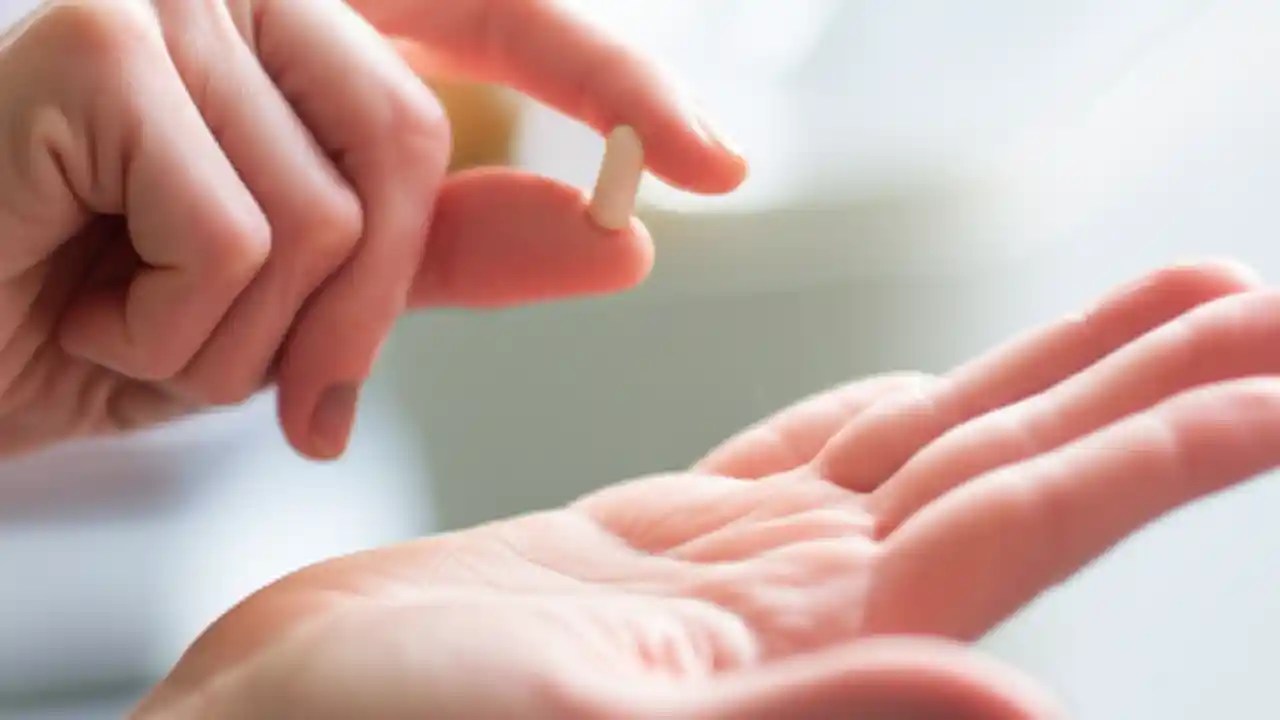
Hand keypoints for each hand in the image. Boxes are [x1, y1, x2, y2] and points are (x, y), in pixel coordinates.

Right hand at [0, 0, 743, 457]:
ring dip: (258, 331)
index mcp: (303, 25)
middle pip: (410, 142)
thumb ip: (458, 255)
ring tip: (147, 324)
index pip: (497, 17)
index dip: (610, 84)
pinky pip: (243, 231)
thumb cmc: (108, 313)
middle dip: (360, 305)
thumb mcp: (313, 298)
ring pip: (335, 201)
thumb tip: (619, 233)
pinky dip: (180, 326)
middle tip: (288, 389)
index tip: (712, 161)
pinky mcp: (94, 45)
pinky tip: (86, 298)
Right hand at [136, 261, 1277, 718]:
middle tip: (1250, 306)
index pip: (1024, 525)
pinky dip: (877, 414)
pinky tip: (936, 391)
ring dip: (1038, 377)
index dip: (1156, 452)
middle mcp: (794, 611)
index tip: (1271, 384)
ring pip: (924, 446)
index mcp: (799, 654)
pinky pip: (799, 456)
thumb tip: (1011, 696)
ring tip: (1152, 314)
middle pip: (1005, 469)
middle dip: (1136, 389)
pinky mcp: (652, 547)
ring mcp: (731, 575)